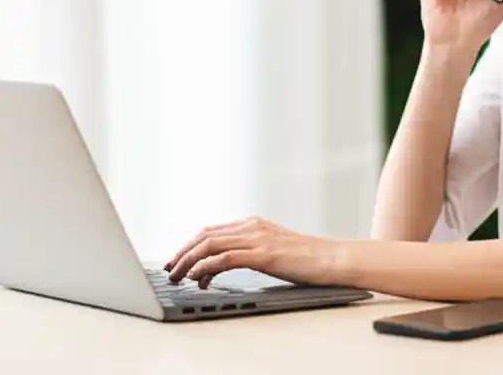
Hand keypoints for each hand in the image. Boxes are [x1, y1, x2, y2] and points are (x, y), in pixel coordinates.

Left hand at [163, 217, 344, 288]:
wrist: (331, 258)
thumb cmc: (306, 259)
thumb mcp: (273, 250)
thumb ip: (250, 252)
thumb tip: (224, 266)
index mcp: (252, 224)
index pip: (211, 231)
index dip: (189, 245)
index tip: (177, 259)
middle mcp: (251, 227)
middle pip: (204, 235)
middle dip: (182, 252)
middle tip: (170, 269)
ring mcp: (257, 238)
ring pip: (210, 245)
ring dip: (189, 261)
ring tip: (179, 276)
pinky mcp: (263, 254)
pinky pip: (225, 258)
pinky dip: (206, 267)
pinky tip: (199, 277)